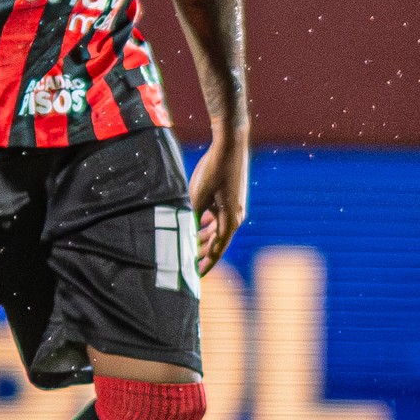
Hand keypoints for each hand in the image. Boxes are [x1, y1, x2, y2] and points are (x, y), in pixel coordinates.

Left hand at [186, 131, 249, 273]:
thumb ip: (191, 217)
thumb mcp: (197, 196)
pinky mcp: (231, 196)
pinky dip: (208, 222)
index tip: (195, 277)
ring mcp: (234, 205)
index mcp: (231, 220)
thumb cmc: (214, 169)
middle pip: (218, 241)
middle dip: (202, 253)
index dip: (206, 265)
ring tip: (190, 247)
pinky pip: (219, 216)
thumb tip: (183, 236)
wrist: (231, 143)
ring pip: (217, 228)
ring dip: (204, 237)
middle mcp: (236, 216)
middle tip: (188, 265)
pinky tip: (197, 223)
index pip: (217, 250)